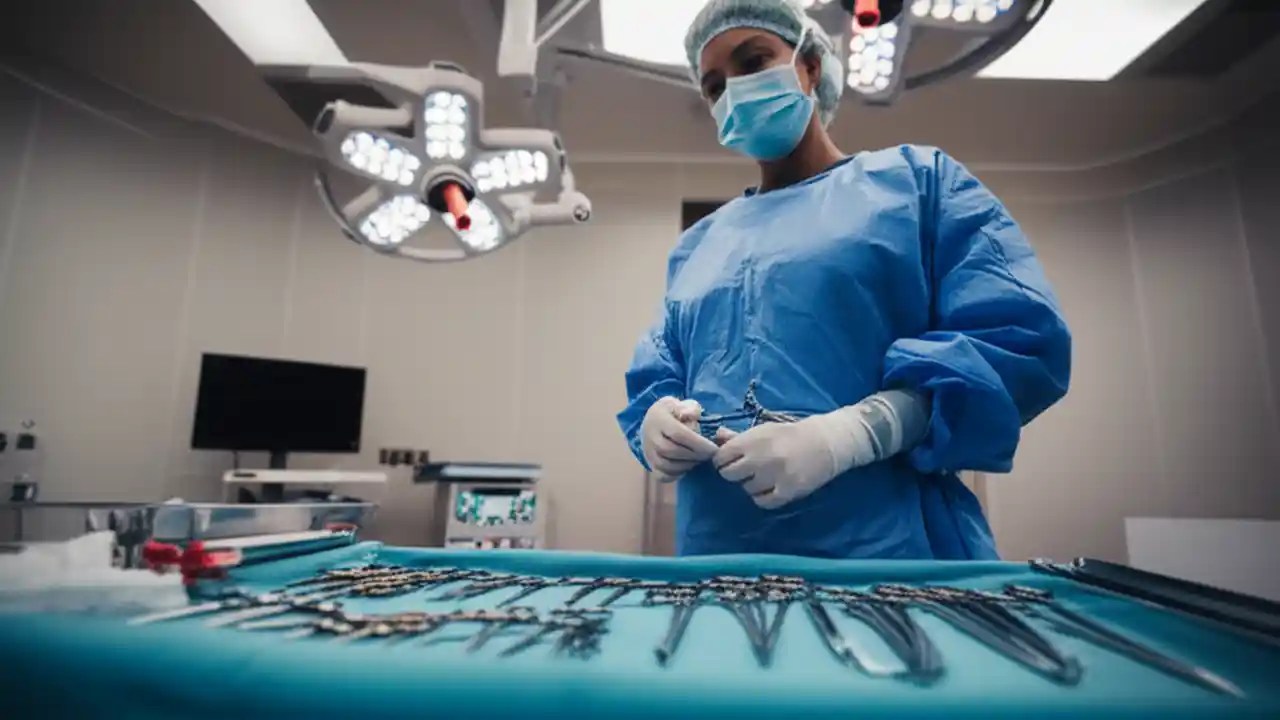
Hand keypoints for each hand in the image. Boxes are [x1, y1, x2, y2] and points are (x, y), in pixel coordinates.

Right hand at [641, 396, 717, 478]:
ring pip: (667, 465)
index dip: (698, 443)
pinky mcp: (650, 464)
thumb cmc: (673, 413)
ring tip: (699, 459)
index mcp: (659, 418)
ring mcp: (648, 452)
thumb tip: (692, 415)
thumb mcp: (682, 403)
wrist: (652, 422)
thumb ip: (690, 408)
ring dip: (687, 465)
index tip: (714, 448)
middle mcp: (650, 436)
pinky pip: (662, 476)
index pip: (678, 433)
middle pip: (672, 450)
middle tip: (710, 455)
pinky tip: (687, 467)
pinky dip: (676, 475)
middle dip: (695, 455)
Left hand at [713, 412, 873, 508]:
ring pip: (746, 489)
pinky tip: (771, 489)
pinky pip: (762, 502)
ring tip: (764, 477)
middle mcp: (760, 458)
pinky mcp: (787, 491)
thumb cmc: (790, 435)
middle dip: (735, 473)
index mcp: (752, 440)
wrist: (825, 442)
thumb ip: (739, 437)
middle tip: (747, 471)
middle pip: (729, 474)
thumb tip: (717, 437)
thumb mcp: (763, 431)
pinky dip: (763, 498)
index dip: (723, 461)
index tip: (731, 461)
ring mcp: (774, 476)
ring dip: (752, 485)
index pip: (721, 457)